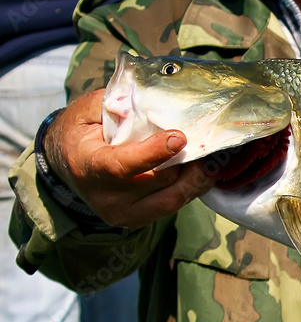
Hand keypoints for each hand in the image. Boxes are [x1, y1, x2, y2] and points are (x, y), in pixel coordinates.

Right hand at [42, 89, 214, 228]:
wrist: (68, 165)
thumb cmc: (81, 132)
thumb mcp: (88, 111)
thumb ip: (116, 104)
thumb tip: (149, 101)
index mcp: (88, 166)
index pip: (123, 166)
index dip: (153, 153)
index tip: (179, 137)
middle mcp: (106, 197)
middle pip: (157, 180)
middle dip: (184, 161)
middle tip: (206, 141)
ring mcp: (123, 213)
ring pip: (171, 199)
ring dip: (195, 179)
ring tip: (211, 159)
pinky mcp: (137, 220)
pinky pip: (171, 207)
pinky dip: (189, 189)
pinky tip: (201, 172)